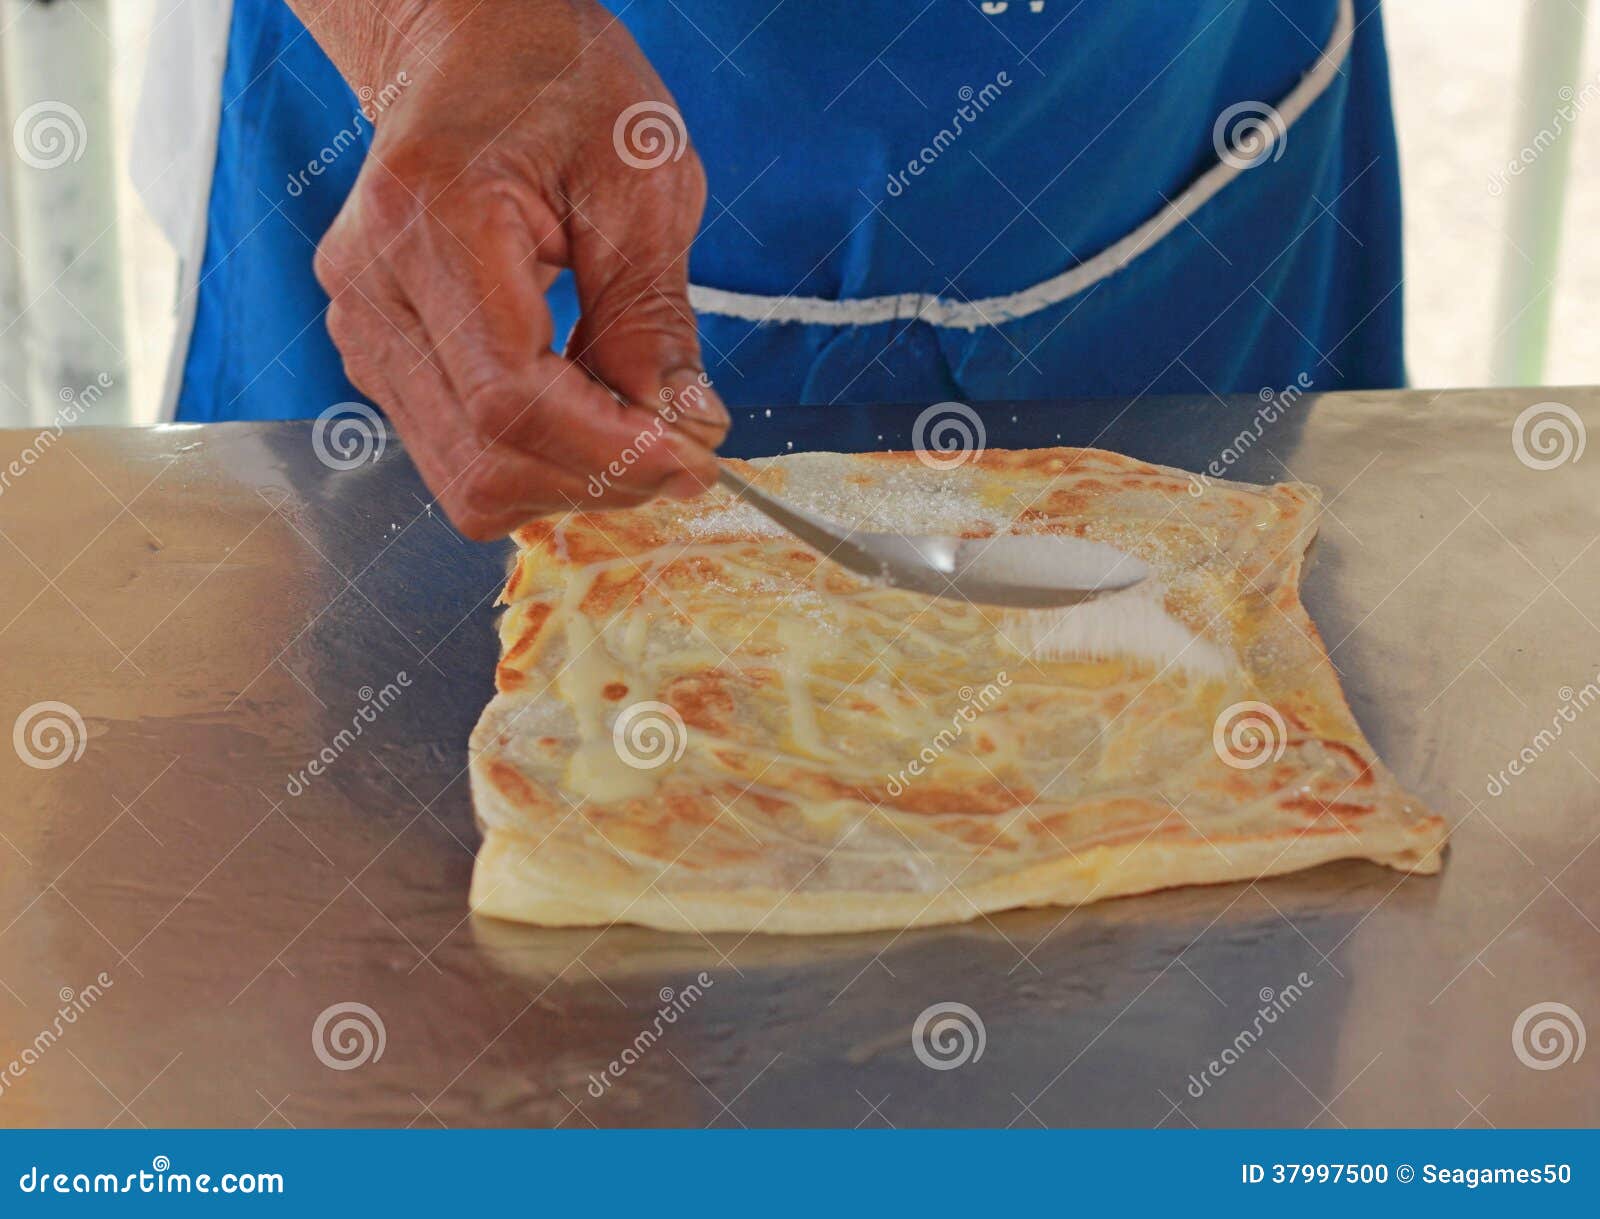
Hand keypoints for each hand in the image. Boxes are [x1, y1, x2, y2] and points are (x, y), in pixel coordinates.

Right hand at [300, 0, 726, 538]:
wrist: (465, 49)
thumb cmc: (555, 84)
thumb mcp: (639, 174)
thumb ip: (652, 310)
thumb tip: (682, 426)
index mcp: (431, 222)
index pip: (510, 397)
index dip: (609, 450)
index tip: (696, 456)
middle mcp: (373, 288)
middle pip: (483, 457)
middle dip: (599, 476)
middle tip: (685, 447)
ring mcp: (362, 329)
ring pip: (466, 477)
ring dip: (569, 478)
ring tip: (638, 426)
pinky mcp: (375, 355)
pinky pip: (456, 454)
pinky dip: (535, 459)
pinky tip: (587, 410)